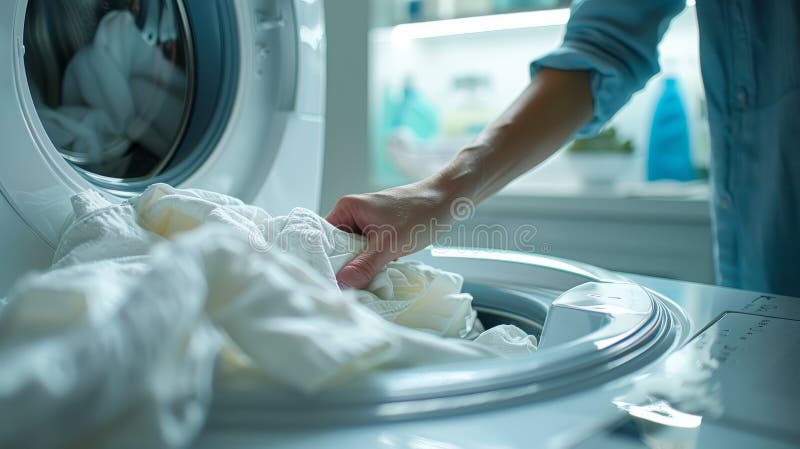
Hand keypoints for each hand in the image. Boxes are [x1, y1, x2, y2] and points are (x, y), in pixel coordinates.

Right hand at [326, 178, 461, 289]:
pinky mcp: (380, 231)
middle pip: (338, 248)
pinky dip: (374, 262)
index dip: (324, 260)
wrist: (449, 201)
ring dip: (362, 266)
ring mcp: (367, 222)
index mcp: (347, 208)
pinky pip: (368, 251)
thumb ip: (364, 265)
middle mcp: (352, 214)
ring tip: (366, 281)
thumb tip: (341, 284)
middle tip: (348, 287)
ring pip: (354, 252)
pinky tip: (379, 273)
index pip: (323, 239)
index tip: (328, 281)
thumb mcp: (389, 244)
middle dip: (345, 266)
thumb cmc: (421, 213)